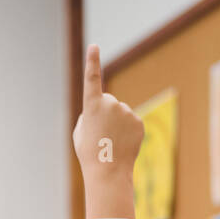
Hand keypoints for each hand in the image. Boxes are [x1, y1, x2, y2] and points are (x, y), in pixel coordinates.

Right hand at [72, 45, 143, 181]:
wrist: (108, 171)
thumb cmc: (89, 153)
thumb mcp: (81, 132)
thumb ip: (89, 116)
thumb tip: (102, 110)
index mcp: (92, 106)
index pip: (92, 79)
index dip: (92, 62)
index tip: (94, 47)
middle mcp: (111, 104)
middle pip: (108, 102)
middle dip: (105, 114)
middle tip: (100, 135)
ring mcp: (127, 112)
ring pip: (120, 113)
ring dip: (116, 125)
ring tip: (111, 142)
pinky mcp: (138, 121)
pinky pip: (131, 122)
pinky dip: (127, 132)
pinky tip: (122, 144)